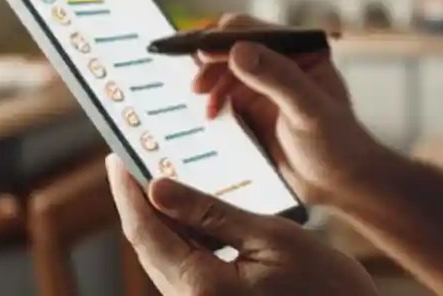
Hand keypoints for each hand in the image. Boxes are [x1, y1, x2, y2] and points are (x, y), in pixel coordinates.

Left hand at [107, 156, 377, 295]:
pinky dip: (182, 246)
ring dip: (159, 227)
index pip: (147, 233)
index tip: (116, 159)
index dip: (127, 194)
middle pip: (149, 251)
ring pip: (164, 265)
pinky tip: (191, 222)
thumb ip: (211, 213)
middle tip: (130, 167)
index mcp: (201, 287)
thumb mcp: (272, 236)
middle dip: (138, 207)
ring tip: (157, 188)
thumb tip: (158, 188)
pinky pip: (185, 278)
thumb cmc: (326, 287)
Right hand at [192, 14, 381, 205]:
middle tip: (198, 86)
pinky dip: (212, 100)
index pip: (254, 31)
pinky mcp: (252, 107)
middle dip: (211, 60)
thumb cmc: (336, 144)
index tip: (201, 55)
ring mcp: (265, 84)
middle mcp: (282, 60)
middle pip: (233, 46)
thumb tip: (238, 50)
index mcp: (302, 49)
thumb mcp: (309, 110)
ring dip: (209, 81)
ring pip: (224, 69)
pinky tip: (211, 116)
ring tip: (205, 105)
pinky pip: (222, 93)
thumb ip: (278, 79)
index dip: (225, 39)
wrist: (337, 182)